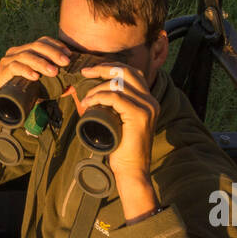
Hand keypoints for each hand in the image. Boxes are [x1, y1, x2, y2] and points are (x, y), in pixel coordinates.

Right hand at [0, 37, 71, 137]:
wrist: (3, 104)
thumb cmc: (25, 92)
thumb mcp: (43, 86)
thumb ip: (57, 85)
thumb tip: (74, 86)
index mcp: (26, 50)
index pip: (42, 41)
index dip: (56, 45)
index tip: (69, 54)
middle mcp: (16, 52)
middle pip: (36, 46)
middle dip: (52, 53)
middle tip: (65, 62)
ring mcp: (7, 60)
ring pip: (26, 55)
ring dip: (41, 63)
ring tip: (54, 72)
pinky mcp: (2, 71)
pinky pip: (15, 67)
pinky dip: (26, 70)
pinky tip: (35, 77)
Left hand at [63, 62, 159, 214]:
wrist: (131, 169)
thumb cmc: (121, 148)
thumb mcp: (117, 121)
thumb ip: (113, 107)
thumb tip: (91, 94)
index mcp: (148, 100)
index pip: (131, 73)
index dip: (111, 68)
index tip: (91, 71)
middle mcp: (151, 100)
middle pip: (127, 71)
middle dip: (104, 68)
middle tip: (85, 72)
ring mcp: (147, 107)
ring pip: (118, 84)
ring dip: (97, 88)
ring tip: (86, 99)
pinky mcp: (139, 115)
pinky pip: (115, 97)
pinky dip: (98, 97)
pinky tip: (88, 103)